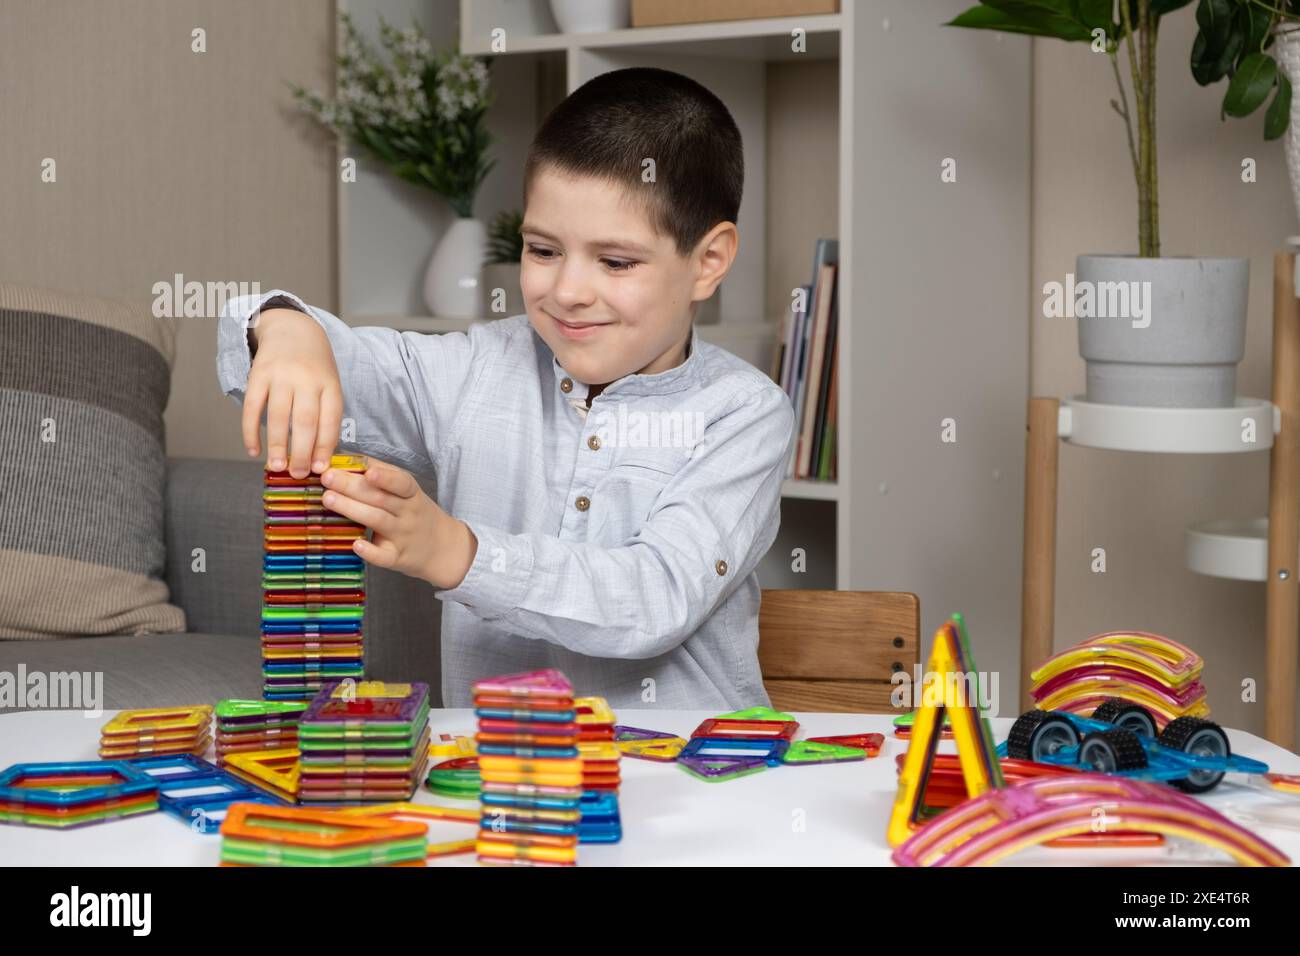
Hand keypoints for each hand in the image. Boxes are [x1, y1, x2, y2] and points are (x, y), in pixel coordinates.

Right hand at [242, 308, 342, 478]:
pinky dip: (250, 430)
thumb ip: (325, 416)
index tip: (320, 469)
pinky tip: (253, 450)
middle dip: (301, 451)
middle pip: (305, 420)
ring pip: (278, 415)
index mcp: (330, 384)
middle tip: (297, 474)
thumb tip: (318, 458)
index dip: (325, 446)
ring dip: (277, 445)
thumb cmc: (315, 368)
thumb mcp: (329, 386)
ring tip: (277, 467)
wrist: (293, 330)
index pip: (330, 420)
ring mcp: (281, 375)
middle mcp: (307, 379)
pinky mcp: (258, 374)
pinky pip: (252, 406)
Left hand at [319, 457, 477, 588]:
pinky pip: (384, 556)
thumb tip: (347, 459)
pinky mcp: (397, 558)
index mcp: (411, 494)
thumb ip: (382, 475)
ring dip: (352, 509)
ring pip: (378, 521)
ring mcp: (403, 536)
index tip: (368, 471)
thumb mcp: (407, 492)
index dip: (385, 476)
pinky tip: (356, 544)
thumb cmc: (416, 514)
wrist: (443, 548)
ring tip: (328, 499)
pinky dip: (370, 551)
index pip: (401, 482)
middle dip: (352, 487)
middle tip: (328, 478)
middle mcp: (408, 513)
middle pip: (381, 498)